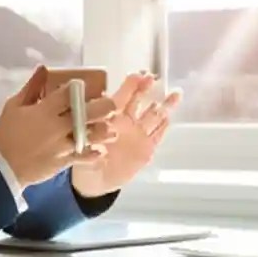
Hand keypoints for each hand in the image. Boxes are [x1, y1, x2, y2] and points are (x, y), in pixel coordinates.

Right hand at [0, 66, 117, 186]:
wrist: (2, 168)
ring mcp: (63, 145)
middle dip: (104, 107)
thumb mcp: (14, 106)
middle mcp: (57, 126)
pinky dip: (94, 154)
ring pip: (91, 135)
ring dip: (103, 131)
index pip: (69, 94)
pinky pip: (85, 156)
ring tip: (111, 130)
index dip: (80, 88)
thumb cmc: (6, 134)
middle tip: (111, 104)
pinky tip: (100, 150)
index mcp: (44, 110)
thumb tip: (43, 69)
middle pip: (88, 113)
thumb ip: (31, 88)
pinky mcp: (64, 161)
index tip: (86, 86)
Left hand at [71, 71, 180, 197]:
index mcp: (109, 118)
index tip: (138, 76)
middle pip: (139, 100)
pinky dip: (163, 126)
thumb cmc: (84, 160)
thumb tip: (97, 145)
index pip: (121, 97)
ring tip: (176, 94)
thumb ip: (89, 149)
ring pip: (154, 115)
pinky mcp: (147, 148)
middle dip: (146, 88)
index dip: (130, 86)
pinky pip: (158, 134)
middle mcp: (126, 121)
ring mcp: (138, 134)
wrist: (96, 181)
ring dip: (164, 104)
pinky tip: (169, 118)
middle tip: (153, 78)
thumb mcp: (81, 153)